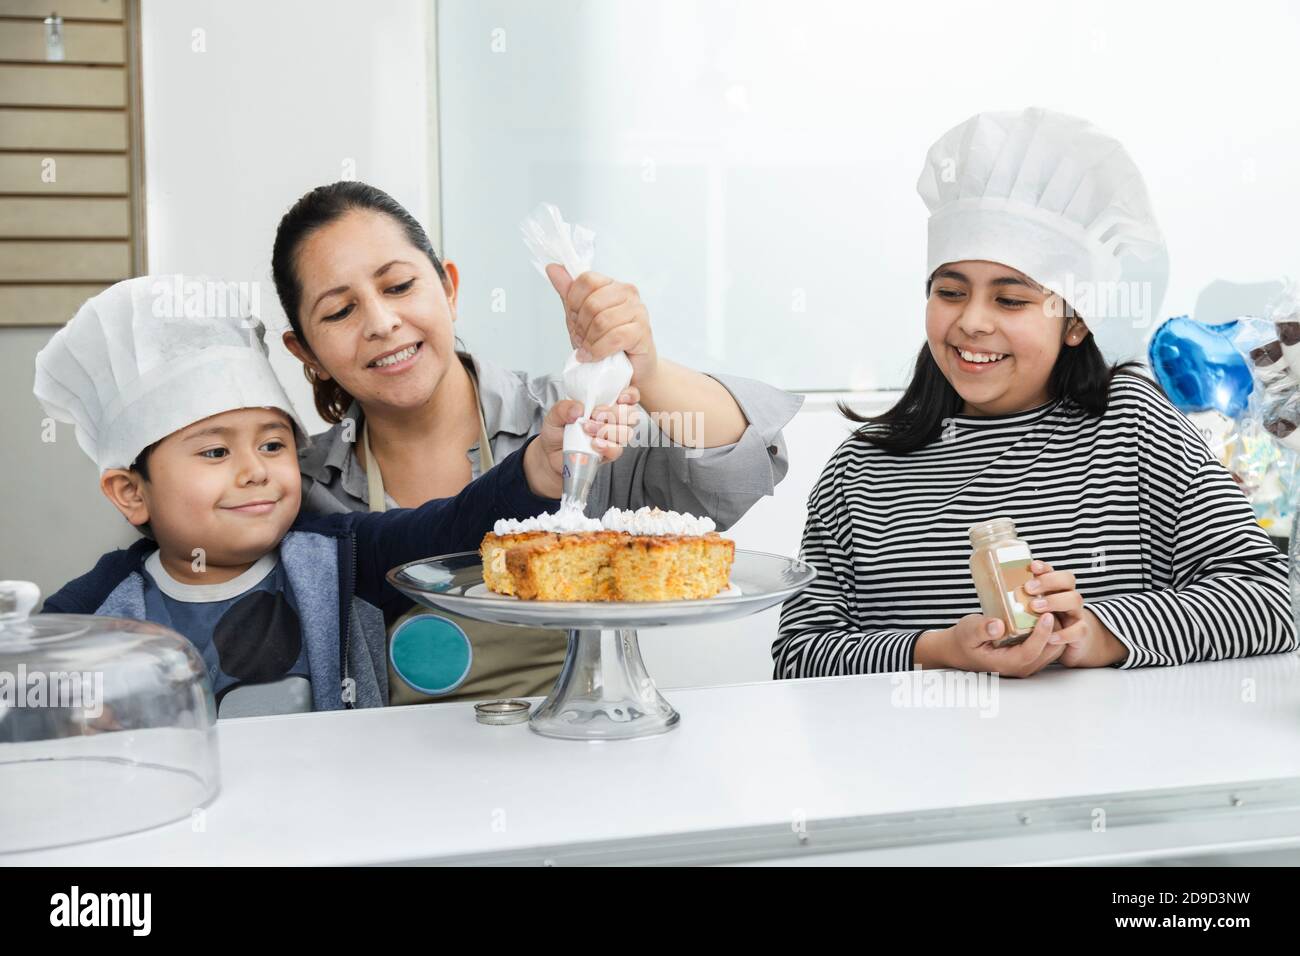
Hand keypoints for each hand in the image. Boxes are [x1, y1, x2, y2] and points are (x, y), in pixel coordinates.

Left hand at [522, 393, 639, 498]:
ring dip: (608, 429)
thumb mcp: (554, 415)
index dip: (630, 395)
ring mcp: (612, 438)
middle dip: (614, 413)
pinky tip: (595, 444)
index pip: (629, 396)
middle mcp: (612, 420)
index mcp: (604, 404)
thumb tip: (578, 408)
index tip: (620, 398)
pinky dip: (607, 447)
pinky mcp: (608, 454)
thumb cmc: (557, 430)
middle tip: (594, 414)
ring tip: (588, 429)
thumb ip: (564, 408)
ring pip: (625, 432)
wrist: (551, 454)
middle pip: (630, 414)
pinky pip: (617, 450)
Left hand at [546, 265, 659, 387]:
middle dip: (581, 327)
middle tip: (582, 339)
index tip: (575, 319)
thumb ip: (568, 293)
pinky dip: (599, 351)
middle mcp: (628, 293)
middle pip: (592, 303)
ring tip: (589, 350)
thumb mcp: (580, 317)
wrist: (629, 368)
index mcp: (612, 285)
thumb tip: (552, 268)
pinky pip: (614, 338)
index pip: (587, 280)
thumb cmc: (605, 342)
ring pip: (602, 322)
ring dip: (590, 342)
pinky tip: (595, 356)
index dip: (574, 303)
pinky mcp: (642, 331)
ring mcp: (638, 311)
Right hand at [918, 611, 1064, 677]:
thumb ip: (981, 629)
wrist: (960, 650)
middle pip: (1049, 652)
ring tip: (1054, 609)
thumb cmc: (964, 641)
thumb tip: (997, 625)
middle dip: (1056, 630)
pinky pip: (1048, 648)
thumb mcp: (968, 632)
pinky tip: (1048, 616)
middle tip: (1055, 607)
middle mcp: (1021, 667)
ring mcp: (1027, 664)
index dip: (1042, 634)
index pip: (1031, 651)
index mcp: (1007, 663)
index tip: (1047, 615)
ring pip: (1053, 650)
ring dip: (1056, 631)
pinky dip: (1052, 633)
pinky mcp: (1030, 658)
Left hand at [1025, 559, 1127, 666]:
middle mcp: (1068, 596)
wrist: (1072, 640)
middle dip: (1048, 581)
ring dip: (1055, 601)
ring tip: (1035, 607)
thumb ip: (1021, 599)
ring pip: (1075, 600)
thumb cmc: (1045, 620)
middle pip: (1067, 580)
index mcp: (1056, 587)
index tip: (1032, 567)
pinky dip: (1065, 633)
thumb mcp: (1033, 607)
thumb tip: (997, 589)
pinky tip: (1050, 637)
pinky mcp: (1081, 631)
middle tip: (1028, 588)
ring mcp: (1076, 612)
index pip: (1053, 570)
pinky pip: (1079, 630)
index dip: (1044, 567)